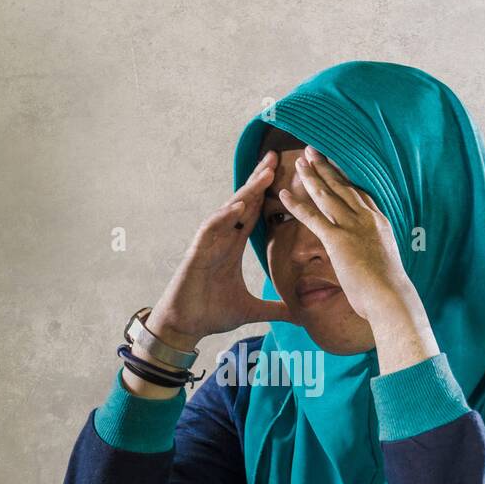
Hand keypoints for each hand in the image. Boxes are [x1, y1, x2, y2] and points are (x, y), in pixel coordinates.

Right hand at [122, 151, 292, 398]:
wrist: (185, 326)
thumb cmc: (211, 314)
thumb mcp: (251, 310)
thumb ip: (275, 309)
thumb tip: (299, 316)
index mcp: (233, 247)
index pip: (253, 215)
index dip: (266, 195)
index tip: (285, 176)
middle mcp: (221, 240)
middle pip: (242, 203)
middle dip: (258, 180)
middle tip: (275, 157)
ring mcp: (209, 244)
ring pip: (229, 211)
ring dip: (246, 191)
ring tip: (265, 172)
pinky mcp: (197, 254)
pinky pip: (211, 230)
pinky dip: (224, 217)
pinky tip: (239, 206)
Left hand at [279, 146, 438, 372]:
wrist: (391, 297)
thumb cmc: (389, 288)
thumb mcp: (384, 262)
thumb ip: (373, 252)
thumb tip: (368, 257)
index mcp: (378, 223)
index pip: (360, 193)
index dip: (345, 177)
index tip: (335, 164)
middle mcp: (367, 218)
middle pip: (343, 186)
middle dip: (326, 167)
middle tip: (313, 151)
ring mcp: (352, 227)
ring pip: (327, 195)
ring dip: (311, 176)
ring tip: (299, 161)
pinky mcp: (338, 240)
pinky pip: (313, 217)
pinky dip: (297, 205)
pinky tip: (283, 194)